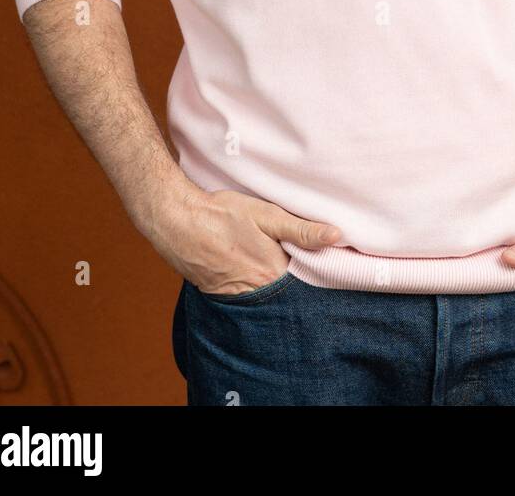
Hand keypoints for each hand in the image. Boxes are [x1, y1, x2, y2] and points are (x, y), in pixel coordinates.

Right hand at [140, 181, 340, 294]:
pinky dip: (257, 287)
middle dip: (300, 281)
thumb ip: (302, 229)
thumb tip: (336, 236)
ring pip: (269, 297)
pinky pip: (249, 298)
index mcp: (273, 276)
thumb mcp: (266, 215)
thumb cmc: (222, 215)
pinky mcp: (223, 296)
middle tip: (304, 260)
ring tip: (279, 265)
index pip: (309, 281)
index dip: (321, 271)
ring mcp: (239, 299)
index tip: (332, 261)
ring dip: (278, 286)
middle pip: (289, 293)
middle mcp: (257, 295)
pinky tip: (256, 269)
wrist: (178, 222)